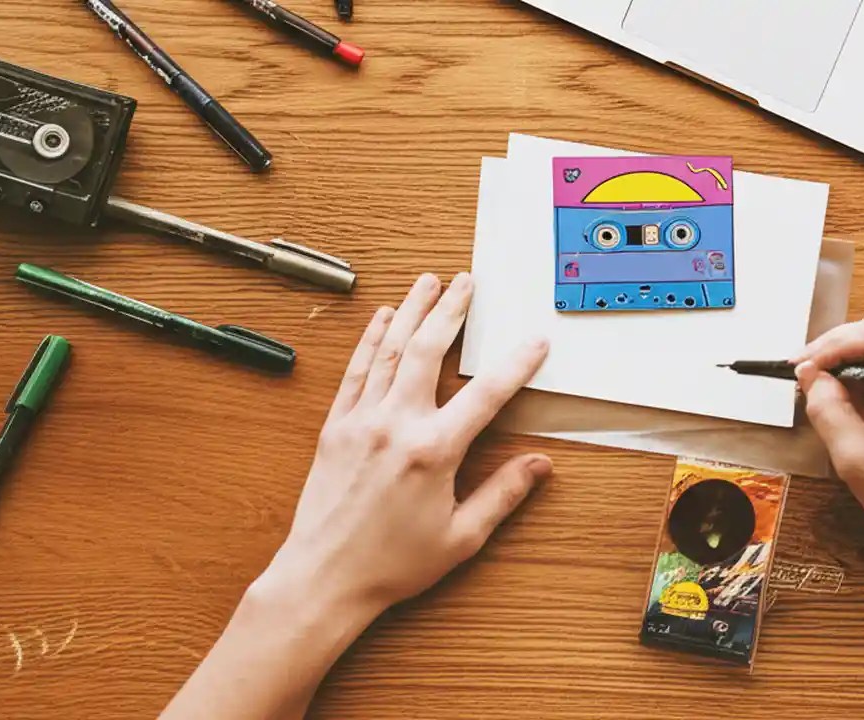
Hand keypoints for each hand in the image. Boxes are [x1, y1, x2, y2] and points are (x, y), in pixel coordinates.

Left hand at [257, 272, 551, 616]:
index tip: (535, 341)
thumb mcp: (462, 536)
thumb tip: (539, 465)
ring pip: (390, 351)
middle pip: (428, 351)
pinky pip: (356, 372)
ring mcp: (362, 421)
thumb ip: (503, 494)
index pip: (486, 394)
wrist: (325, 577)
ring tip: (429, 282)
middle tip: (468, 282)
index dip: (516, 364)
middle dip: (452, 311)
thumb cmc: (393, 564)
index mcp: (434, 451)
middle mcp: (397, 425)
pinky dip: (370, 340)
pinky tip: (383, 318)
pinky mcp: (336, 427)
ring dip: (412, 312)